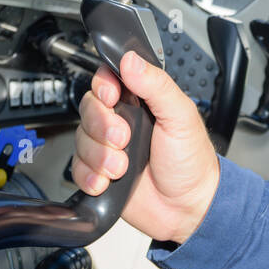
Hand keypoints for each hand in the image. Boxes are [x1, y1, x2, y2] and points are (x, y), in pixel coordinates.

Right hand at [72, 51, 220, 245]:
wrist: (187, 209)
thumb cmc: (191, 161)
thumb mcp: (181, 116)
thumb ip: (157, 85)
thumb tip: (131, 60)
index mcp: (141, 101)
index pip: (108, 80)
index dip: (103, 87)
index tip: (111, 98)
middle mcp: (121, 121)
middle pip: (89, 108)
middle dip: (102, 126)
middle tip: (124, 139)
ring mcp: (108, 147)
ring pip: (81, 139)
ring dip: (99, 156)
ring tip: (123, 167)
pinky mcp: (98, 172)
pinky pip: (77, 168)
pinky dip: (89, 176)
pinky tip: (107, 181)